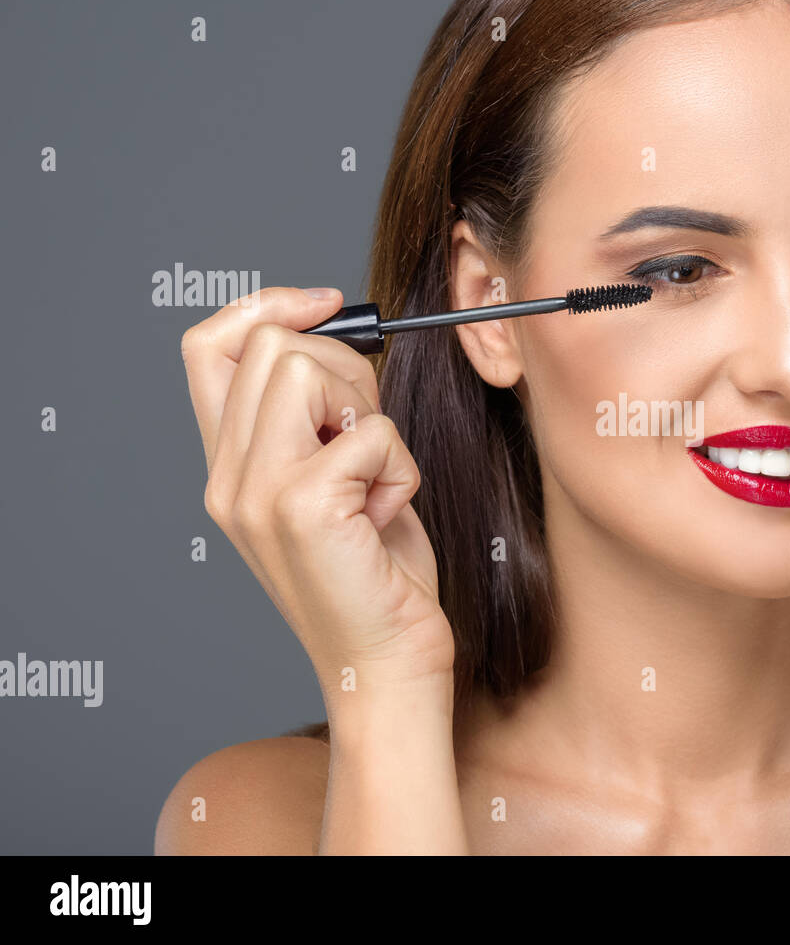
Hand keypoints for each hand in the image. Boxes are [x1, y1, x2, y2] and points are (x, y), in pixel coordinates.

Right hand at [180, 286, 454, 702]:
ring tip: (375, 482)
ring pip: (308, 369)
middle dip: (346, 370)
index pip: (207, 345)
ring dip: (370, 416)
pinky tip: (388, 516)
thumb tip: (337, 335)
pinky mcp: (302, 506)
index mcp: (230, 467)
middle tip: (368, 439)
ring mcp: (257, 492)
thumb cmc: (376, 575)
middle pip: (271, 345)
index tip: (326, 305)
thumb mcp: (337, 482)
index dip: (265, 305)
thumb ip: (318, 417)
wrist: (386, 664)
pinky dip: (401, 467)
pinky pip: (371, 431)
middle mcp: (228, 478)